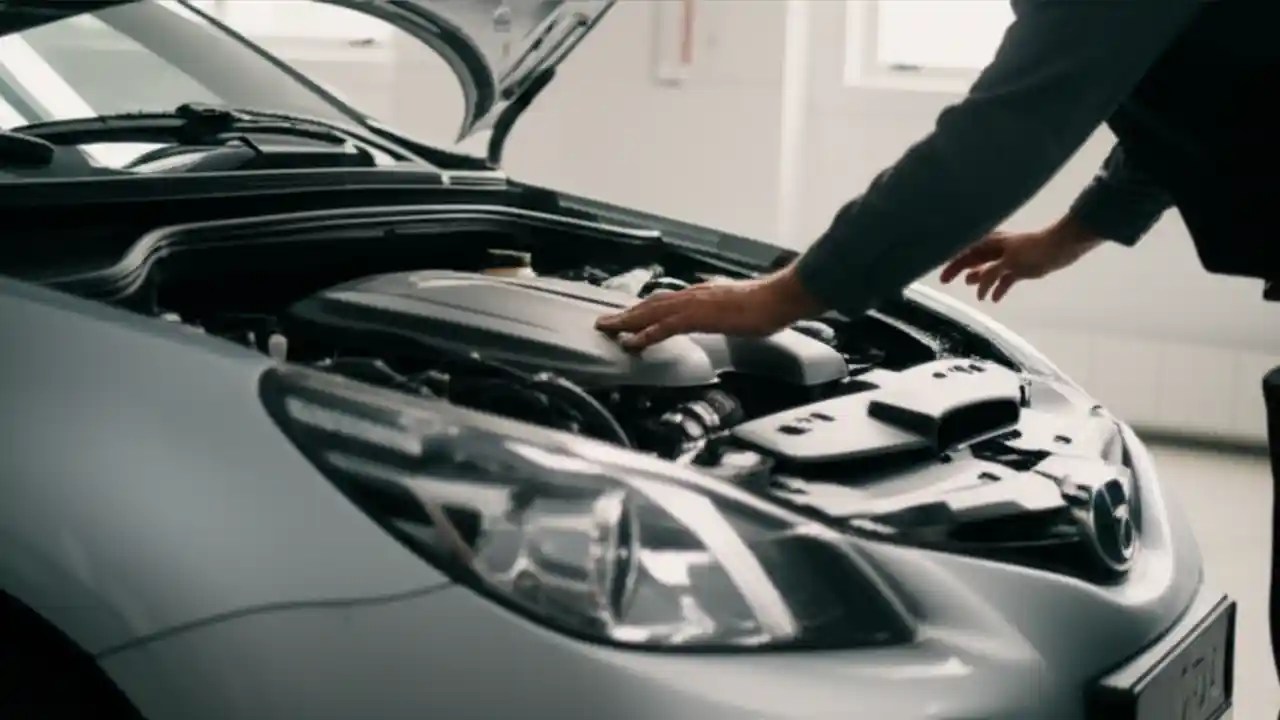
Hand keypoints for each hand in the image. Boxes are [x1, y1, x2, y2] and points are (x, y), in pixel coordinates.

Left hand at [595, 266, 823, 350]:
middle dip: (627, 314)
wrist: (779, 298)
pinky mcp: (699, 316)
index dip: (644, 310)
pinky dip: (645, 334)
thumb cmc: (766, 306)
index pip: (666, 302)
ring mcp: (694, 304)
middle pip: (652, 304)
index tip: (628, 318)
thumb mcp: (738, 311)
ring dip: (627, 321)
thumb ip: (725, 314)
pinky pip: (665, 327)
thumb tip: (721, 318)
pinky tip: (631, 342)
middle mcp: (693, 295)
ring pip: (652, 312)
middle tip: (604, 322)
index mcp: (702, 294)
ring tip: (607, 329)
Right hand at [939, 217, 1102, 301]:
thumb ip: (989, 272)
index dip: (952, 264)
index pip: (965, 253)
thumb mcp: (1008, 262)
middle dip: (960, 271)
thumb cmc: (1033, 250)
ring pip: (987, 270)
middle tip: (947, 283)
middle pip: (973, 260)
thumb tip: (974, 282)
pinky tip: (994, 299)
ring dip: (980, 281)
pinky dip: (998, 288)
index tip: (941, 278)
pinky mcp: (1019, 267)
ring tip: (976, 294)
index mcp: (990, 243)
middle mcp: (996, 249)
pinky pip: (1004, 279)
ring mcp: (1008, 259)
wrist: (1061, 246)